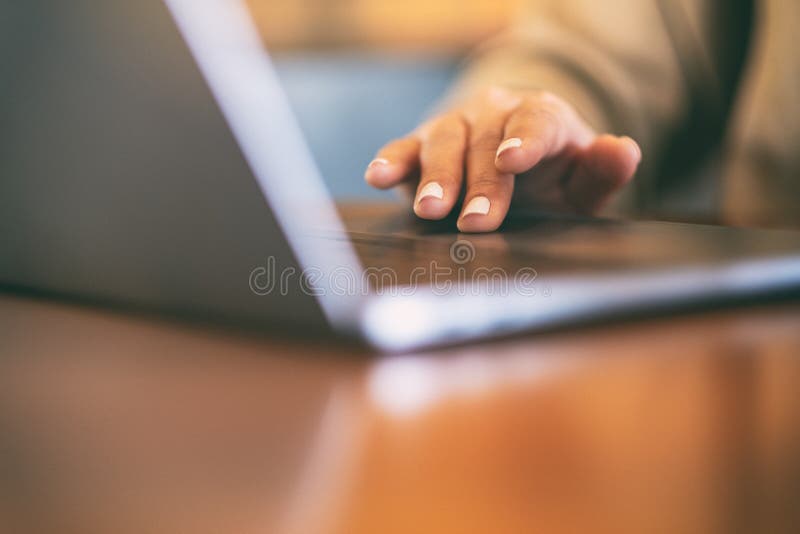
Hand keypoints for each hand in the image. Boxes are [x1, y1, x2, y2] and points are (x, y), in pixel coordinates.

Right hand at [364, 86, 641, 232]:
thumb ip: (602, 171)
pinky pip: (404, 149)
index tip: (512, 161)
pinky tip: (377, 176)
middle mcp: (495, 114)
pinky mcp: (421, 145)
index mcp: (540, 118)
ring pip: (443, 141)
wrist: (509, 161)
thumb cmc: (549, 179)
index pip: (536, 121)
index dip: (524, 140)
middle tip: (476, 220)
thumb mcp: (580, 183)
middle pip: (485, 140)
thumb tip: (624, 150)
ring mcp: (456, 126)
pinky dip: (391, 161)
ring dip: (436, 175)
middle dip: (480, 182)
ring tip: (430, 208)